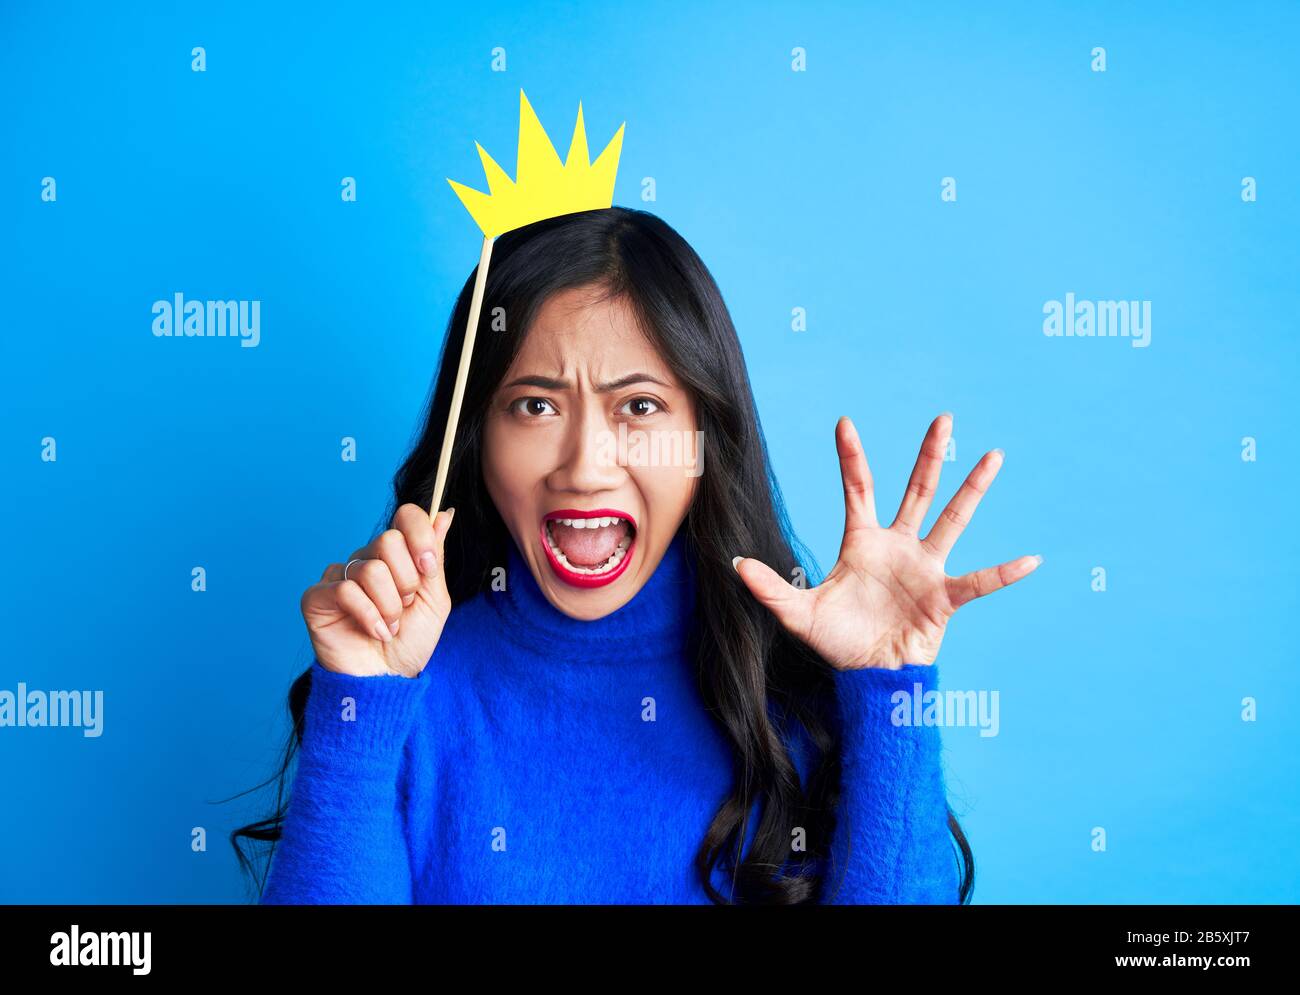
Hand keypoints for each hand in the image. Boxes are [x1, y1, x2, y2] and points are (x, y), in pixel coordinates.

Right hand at [301, 504, 455, 677]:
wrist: (387, 679)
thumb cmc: (410, 641)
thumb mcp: (435, 599)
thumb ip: (435, 556)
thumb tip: (444, 515)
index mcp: (396, 555)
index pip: (406, 516)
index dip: (420, 537)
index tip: (428, 568)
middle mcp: (366, 559)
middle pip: (389, 541)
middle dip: (406, 582)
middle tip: (404, 607)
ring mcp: (340, 576)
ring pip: (370, 569)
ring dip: (389, 606)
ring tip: (389, 625)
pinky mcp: (317, 597)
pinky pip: (346, 590)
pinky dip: (368, 616)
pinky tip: (374, 632)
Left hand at [733, 414, 1039, 669]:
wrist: (868, 679)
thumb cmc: (838, 643)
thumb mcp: (798, 614)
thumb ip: (770, 587)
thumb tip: (734, 562)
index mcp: (863, 543)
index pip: (858, 489)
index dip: (851, 457)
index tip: (844, 422)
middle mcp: (899, 547)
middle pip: (917, 490)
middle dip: (929, 454)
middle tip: (943, 417)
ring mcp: (925, 569)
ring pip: (953, 518)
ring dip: (973, 489)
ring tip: (994, 456)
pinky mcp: (944, 598)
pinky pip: (978, 582)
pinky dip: (1004, 573)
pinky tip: (1032, 560)